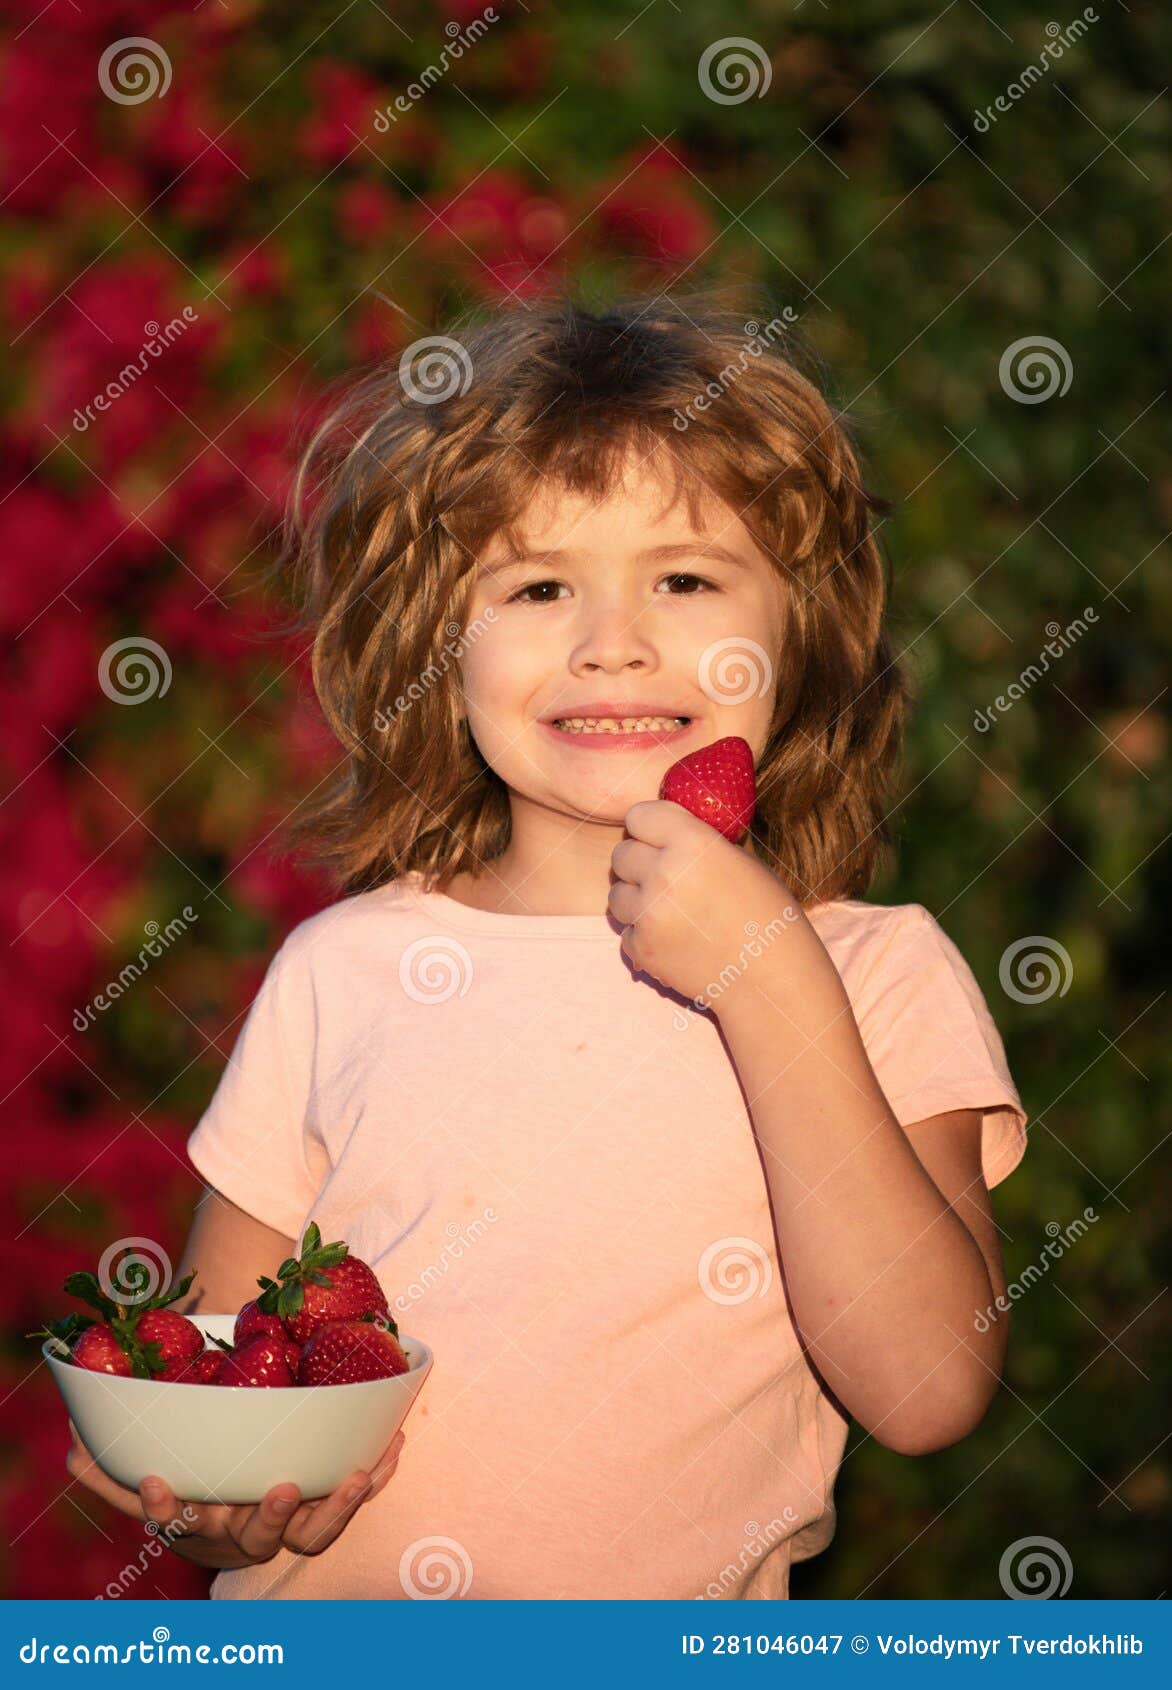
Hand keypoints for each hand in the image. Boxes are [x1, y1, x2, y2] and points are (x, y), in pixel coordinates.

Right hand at [65, 1417, 405, 1569]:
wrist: (246, 1518)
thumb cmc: (199, 1495)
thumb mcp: (158, 1486)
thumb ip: (114, 1473)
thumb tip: (71, 1445)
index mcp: (204, 1526)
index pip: (181, 1523)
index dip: (169, 1509)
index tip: (161, 1482)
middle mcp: (248, 1534)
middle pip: (259, 1538)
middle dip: (269, 1517)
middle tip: (279, 1489)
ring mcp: (293, 1527)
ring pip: (316, 1532)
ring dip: (336, 1507)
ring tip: (353, 1477)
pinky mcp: (329, 1510)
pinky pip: (355, 1499)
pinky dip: (378, 1475)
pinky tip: (394, 1443)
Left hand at [609, 800, 803, 1007]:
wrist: (772, 978)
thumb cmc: (767, 915)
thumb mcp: (741, 861)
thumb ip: (697, 842)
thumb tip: (664, 831)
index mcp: (692, 842)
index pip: (638, 815)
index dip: (648, 827)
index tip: (658, 839)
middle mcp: (664, 873)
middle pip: (621, 854)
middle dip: (638, 863)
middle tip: (664, 878)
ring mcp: (649, 913)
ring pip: (616, 894)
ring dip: (636, 900)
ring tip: (670, 911)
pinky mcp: (643, 948)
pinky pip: (626, 931)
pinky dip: (644, 936)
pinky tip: (675, 940)